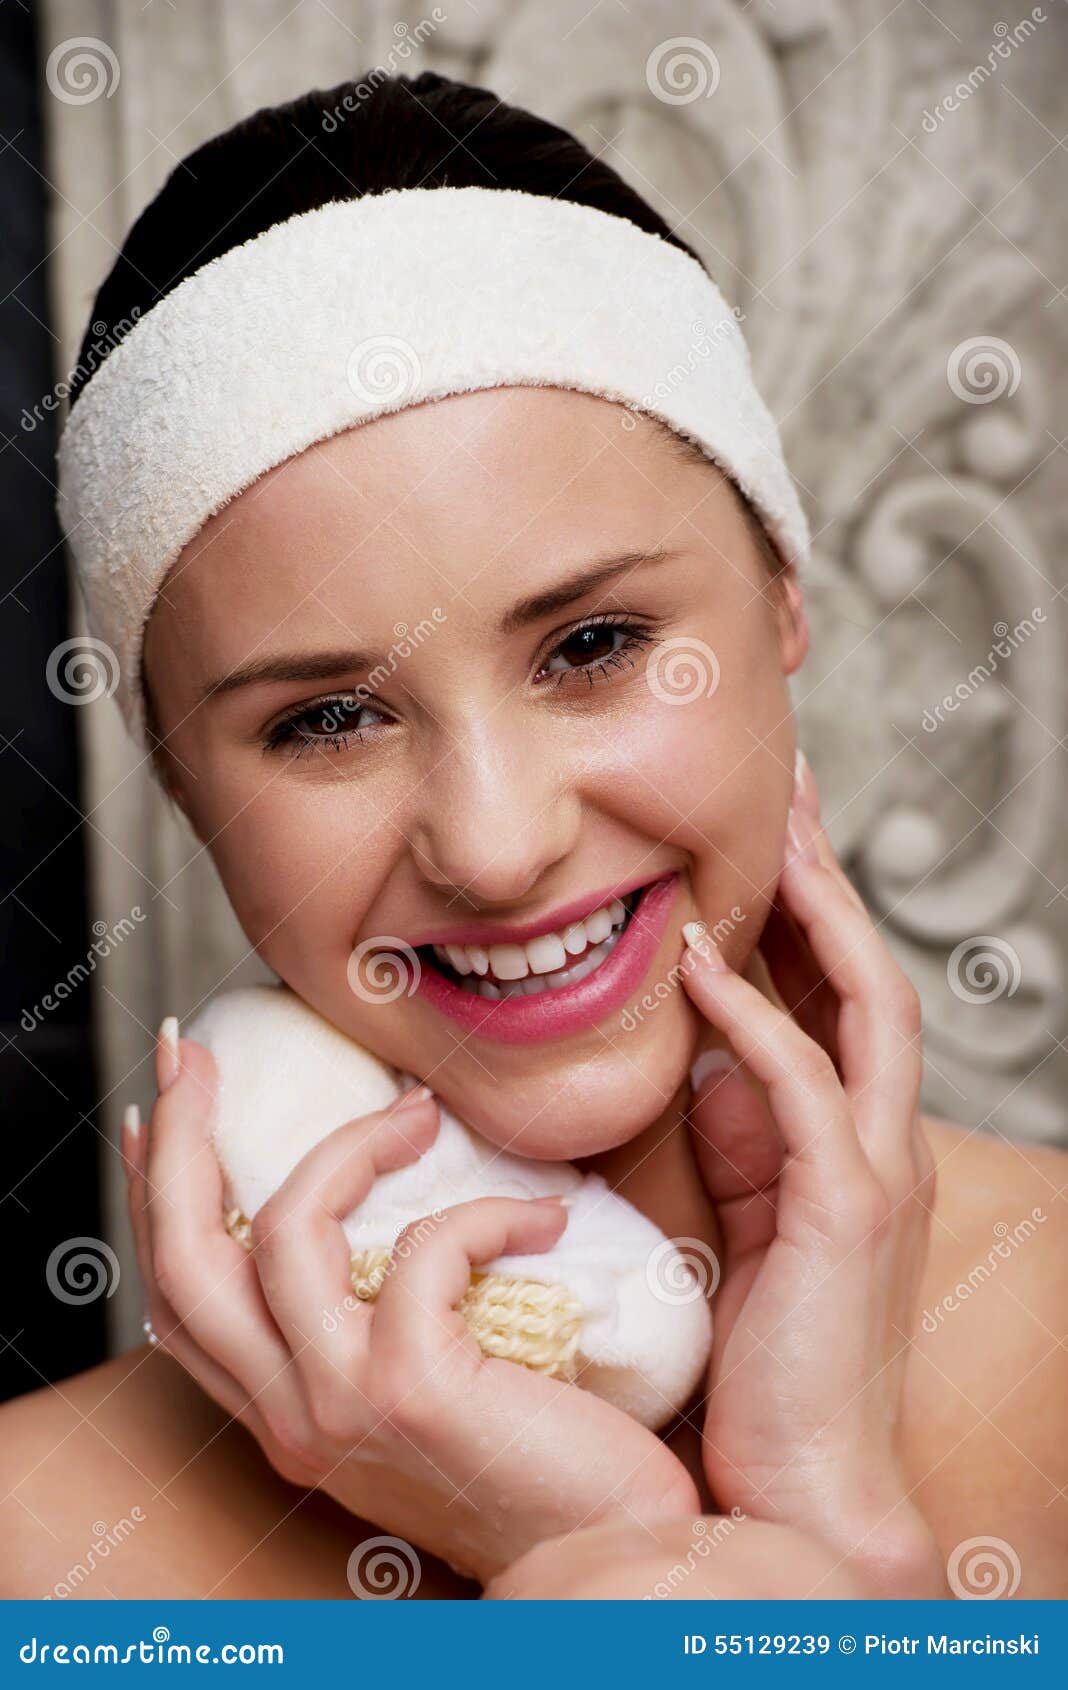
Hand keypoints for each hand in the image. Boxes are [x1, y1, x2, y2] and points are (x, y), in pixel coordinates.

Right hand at [123, 1038, 697, 1584]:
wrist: (609, 1552)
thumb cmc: (535, 1462)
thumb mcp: (421, 1391)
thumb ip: (374, 1321)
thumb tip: (378, 1207)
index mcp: (284, 1410)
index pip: (179, 1293)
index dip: (154, 1191)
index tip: (159, 1105)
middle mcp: (289, 1414)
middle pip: (185, 1256)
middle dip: (180, 1136)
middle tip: (199, 1050)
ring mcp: (339, 1405)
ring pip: (284, 1232)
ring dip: (350, 1144)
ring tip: (420, 1109)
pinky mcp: (410, 1391)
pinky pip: (426, 1250)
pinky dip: (486, 1213)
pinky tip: (545, 1219)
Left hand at [680, 755, 944, 1596]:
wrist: (803, 1485)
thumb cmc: (770, 1359)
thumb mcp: (752, 1220)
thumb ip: (744, 1136)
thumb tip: (712, 1056)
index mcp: (859, 1140)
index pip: (844, 994)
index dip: (815, 904)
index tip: (775, 823)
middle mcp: (886, 1139)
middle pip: (869, 971)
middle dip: (830, 874)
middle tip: (790, 780)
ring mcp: (878, 1170)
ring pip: (866, 1007)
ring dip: (816, 912)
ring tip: (772, 828)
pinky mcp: (848, 1209)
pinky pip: (803, 1086)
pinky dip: (754, 1016)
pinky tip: (701, 962)